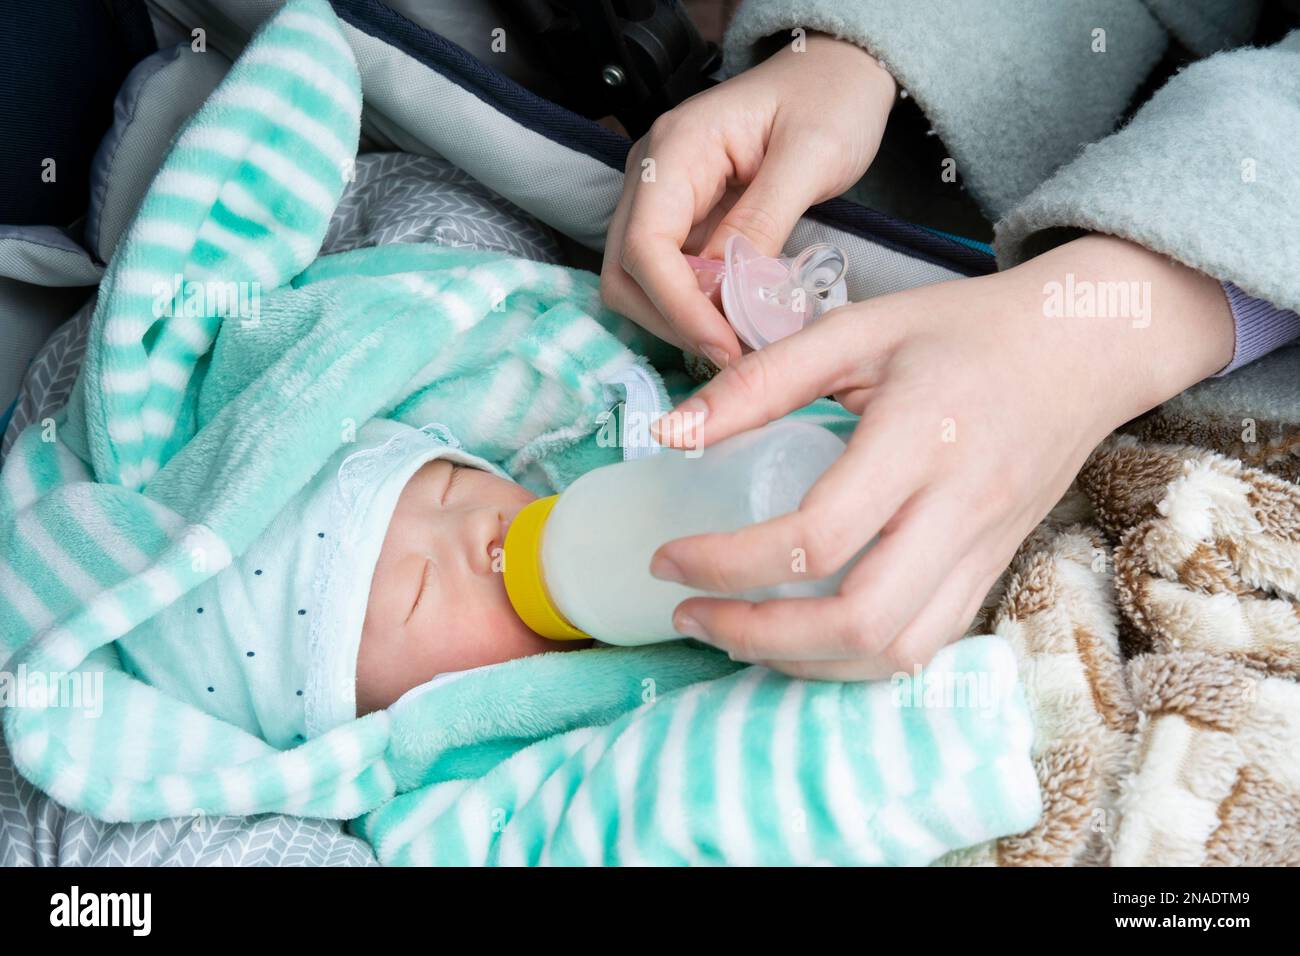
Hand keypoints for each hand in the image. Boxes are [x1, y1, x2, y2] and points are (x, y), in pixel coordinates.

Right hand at [600, 34, 895, 366]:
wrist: (835, 72)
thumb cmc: (829, 99)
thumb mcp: (812, 156)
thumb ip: (763, 223)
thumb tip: (726, 292)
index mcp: (677, 148)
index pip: (645, 246)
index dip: (678, 307)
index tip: (726, 346)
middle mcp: (653, 174)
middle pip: (625, 273)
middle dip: (672, 322)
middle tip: (736, 352)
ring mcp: (663, 198)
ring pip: (638, 283)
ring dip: (681, 321)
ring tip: (742, 338)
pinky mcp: (683, 219)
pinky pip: (669, 277)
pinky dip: (696, 308)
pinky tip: (738, 320)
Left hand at [649, 234, 1234, 678]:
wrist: (1085, 346)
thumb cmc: (963, 329)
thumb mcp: (856, 330)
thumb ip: (759, 381)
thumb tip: (668, 434)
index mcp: (919, 439)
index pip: (816, 535)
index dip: (726, 562)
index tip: (667, 557)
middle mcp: (958, 509)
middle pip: (859, 620)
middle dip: (757, 636)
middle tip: (690, 615)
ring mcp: (984, 550)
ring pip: (896, 652)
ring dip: (804, 661)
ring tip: (736, 634)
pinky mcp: (993, 568)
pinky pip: (925, 645)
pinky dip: (854, 659)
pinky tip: (804, 634)